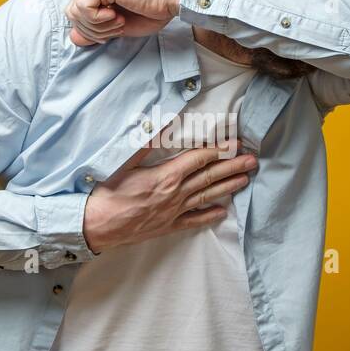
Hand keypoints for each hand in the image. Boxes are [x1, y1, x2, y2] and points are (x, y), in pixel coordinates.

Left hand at [66, 0, 185, 46]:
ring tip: (119, 21)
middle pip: (72, 13)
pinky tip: (117, 16)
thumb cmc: (153, 11)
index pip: (77, 12)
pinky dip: (98, 19)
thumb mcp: (118, 26)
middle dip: (93, 30)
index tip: (116, 28)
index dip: (92, 29)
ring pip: (75, 12)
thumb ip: (96, 30)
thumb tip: (74, 38)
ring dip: (97, 26)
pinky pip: (83, 8)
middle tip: (118, 26)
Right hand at [82, 140, 256, 251]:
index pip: (199, 159)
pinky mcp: (168, 226)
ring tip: (245, 180)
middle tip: (253, 161)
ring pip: (207, 197)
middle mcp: (175, 194)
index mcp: (166, 176)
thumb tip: (162, 124)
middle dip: (233, 167)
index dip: (219, 150)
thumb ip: (146, 143)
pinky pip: (193, 221)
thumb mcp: (124, 162)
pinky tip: (223, 212)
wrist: (96, 226)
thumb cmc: (107, 192)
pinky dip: (209, 216)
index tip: (235, 144)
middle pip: (209, 177)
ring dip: (228, 187)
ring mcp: (173, 212)